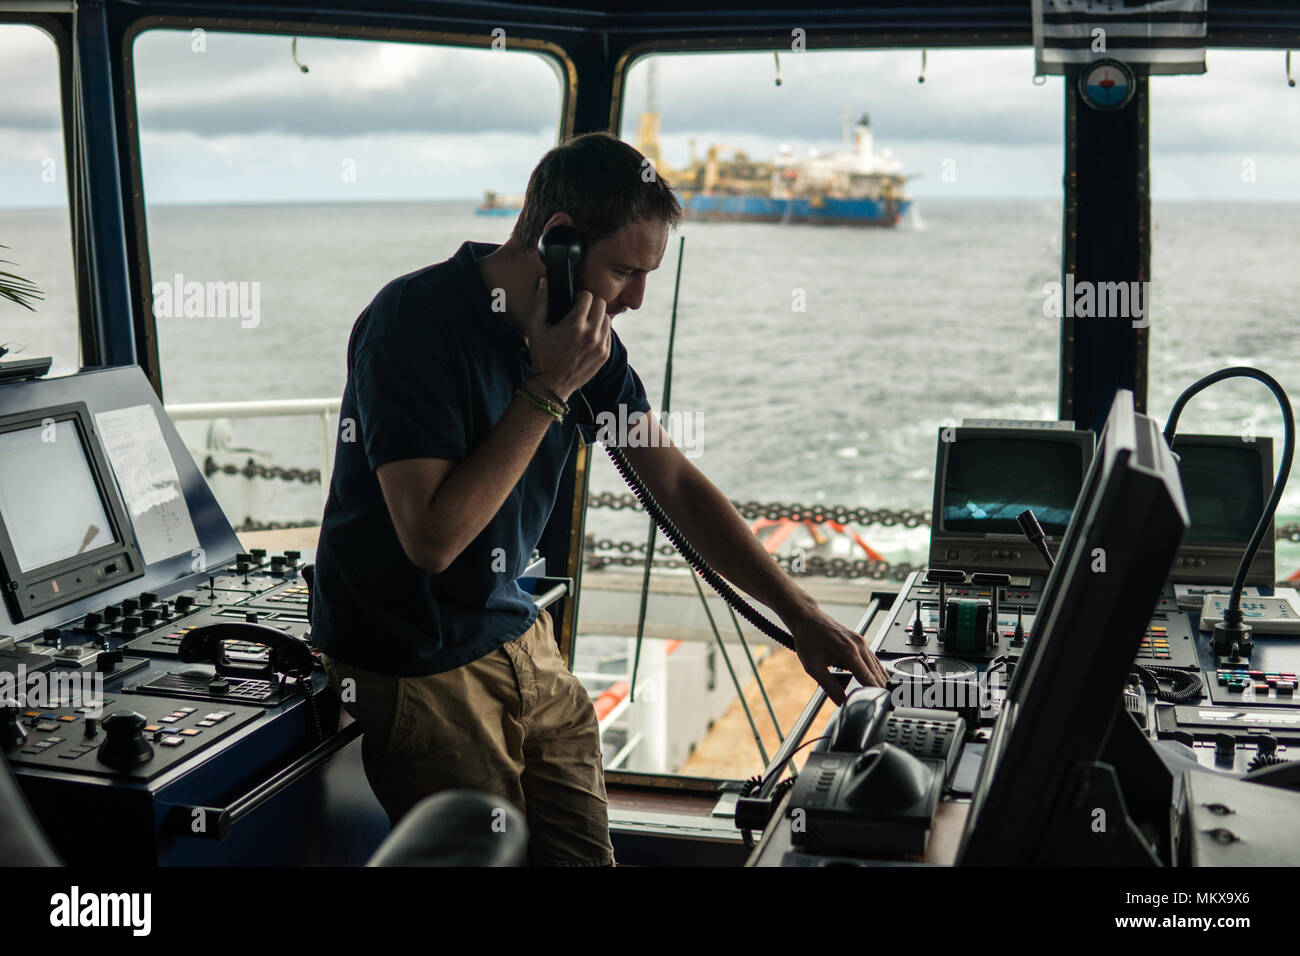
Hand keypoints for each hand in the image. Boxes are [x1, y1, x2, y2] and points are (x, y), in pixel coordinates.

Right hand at [523, 276, 610, 401]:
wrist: (552, 385)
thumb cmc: (542, 355)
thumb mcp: (535, 327)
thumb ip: (540, 302)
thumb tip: (544, 282)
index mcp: (575, 325)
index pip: (588, 296)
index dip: (579, 295)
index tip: (573, 300)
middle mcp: (591, 334)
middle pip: (601, 304)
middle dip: (591, 303)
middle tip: (581, 308)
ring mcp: (600, 345)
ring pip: (608, 318)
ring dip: (598, 316)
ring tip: (586, 321)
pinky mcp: (604, 354)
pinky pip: (609, 333)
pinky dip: (601, 330)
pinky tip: (589, 334)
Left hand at [786, 606, 890, 705]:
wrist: (807, 619)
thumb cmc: (808, 639)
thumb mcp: (813, 667)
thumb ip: (829, 686)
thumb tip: (841, 701)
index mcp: (849, 652)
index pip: (868, 678)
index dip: (876, 693)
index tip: (882, 704)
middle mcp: (859, 645)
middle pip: (876, 673)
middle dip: (882, 689)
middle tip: (889, 704)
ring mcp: (861, 641)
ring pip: (877, 665)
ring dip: (882, 680)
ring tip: (887, 695)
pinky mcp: (859, 640)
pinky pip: (873, 658)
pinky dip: (877, 670)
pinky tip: (878, 678)